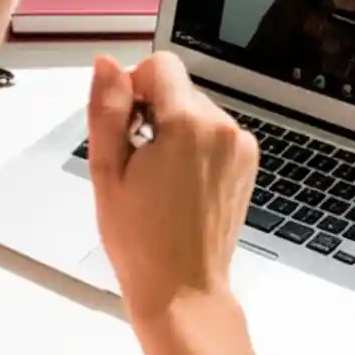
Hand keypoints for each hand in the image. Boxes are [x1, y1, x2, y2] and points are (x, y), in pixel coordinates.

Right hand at [86, 52, 258, 321]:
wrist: (182, 288)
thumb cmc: (141, 241)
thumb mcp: (107, 171)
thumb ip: (107, 109)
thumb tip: (107, 65)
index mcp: (189, 125)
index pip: (161, 65)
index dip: (134, 88)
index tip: (125, 127)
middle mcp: (224, 129)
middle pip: (178, 89)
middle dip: (153, 114)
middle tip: (137, 165)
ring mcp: (241, 147)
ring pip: (196, 112)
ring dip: (174, 132)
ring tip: (158, 180)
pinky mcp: (247, 164)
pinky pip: (214, 136)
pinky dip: (195, 149)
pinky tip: (179, 186)